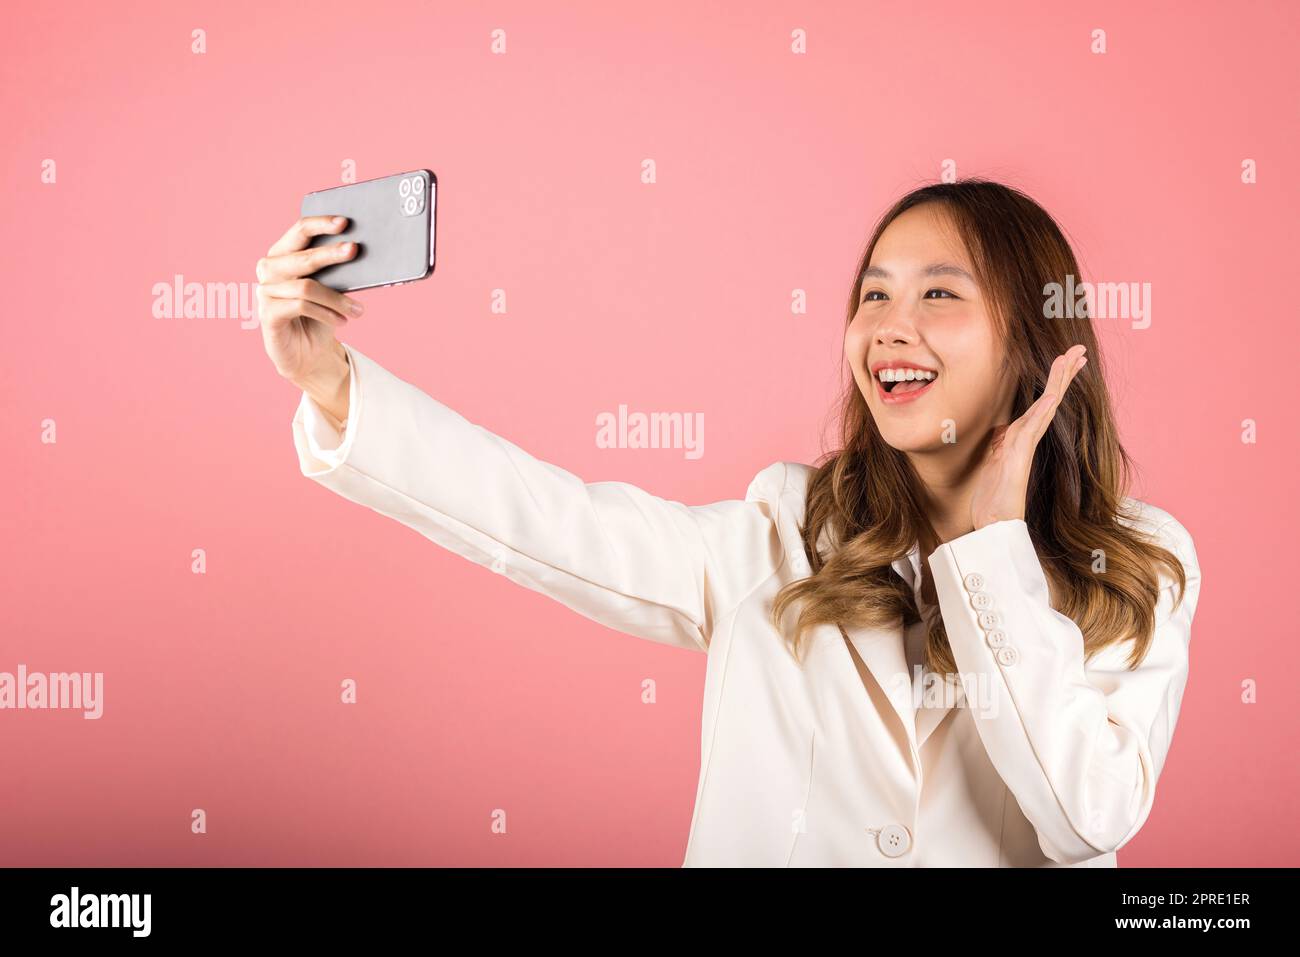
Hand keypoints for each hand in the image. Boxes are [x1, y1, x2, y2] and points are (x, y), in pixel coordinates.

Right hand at [256, 216, 363, 418]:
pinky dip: (326, 313)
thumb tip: (357, 252)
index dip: (320, 224)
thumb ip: (336, 271)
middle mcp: (269, 269)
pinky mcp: (267, 314)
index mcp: (283, 254)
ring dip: (336, 298)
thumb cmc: (320, 316)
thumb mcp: (331, 290)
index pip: (299, 231)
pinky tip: (342, 321)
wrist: (307, 354)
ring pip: (306, 286)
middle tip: (354, 250)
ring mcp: (265, 292)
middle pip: (302, 257)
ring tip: (358, 309)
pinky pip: (300, 306)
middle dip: (331, 253)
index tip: (344, 222)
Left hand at [968, 345, 1087, 530]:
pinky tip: (1051, 397)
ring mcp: (1023, 447)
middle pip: (1049, 399)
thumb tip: (1000, 433)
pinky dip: (1042, 411)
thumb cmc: (993, 499)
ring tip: (1071, 360)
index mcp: (1019, 437)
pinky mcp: (1018, 458)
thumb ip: (999, 445)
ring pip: (1044, 408)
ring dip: (1057, 383)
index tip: (1066, 360)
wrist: (994, 525)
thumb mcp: (992, 462)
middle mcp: (1024, 439)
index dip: (1054, 381)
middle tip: (1079, 351)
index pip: (1040, 402)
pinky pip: (1032, 429)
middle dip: (1063, 374)